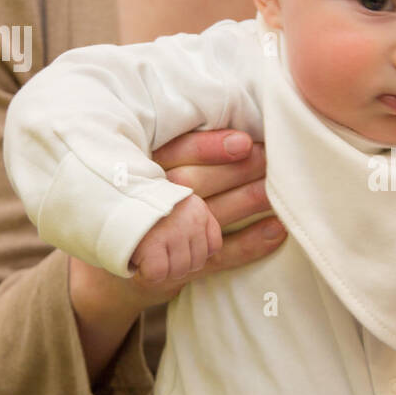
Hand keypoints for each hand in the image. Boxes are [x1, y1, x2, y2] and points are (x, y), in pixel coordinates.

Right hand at [70, 128, 286, 316]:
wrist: (114, 269)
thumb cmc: (144, 201)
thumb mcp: (148, 168)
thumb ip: (182, 148)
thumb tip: (238, 126)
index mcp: (142, 169)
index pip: (176, 154)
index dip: (210, 148)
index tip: (244, 142)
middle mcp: (151, 201)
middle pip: (196, 183)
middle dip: (238, 171)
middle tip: (274, 160)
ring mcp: (164, 237)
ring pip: (210, 216)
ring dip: (248, 202)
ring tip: (281, 191)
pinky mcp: (179, 268)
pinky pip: (218, 255)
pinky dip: (250, 245)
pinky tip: (276, 230)